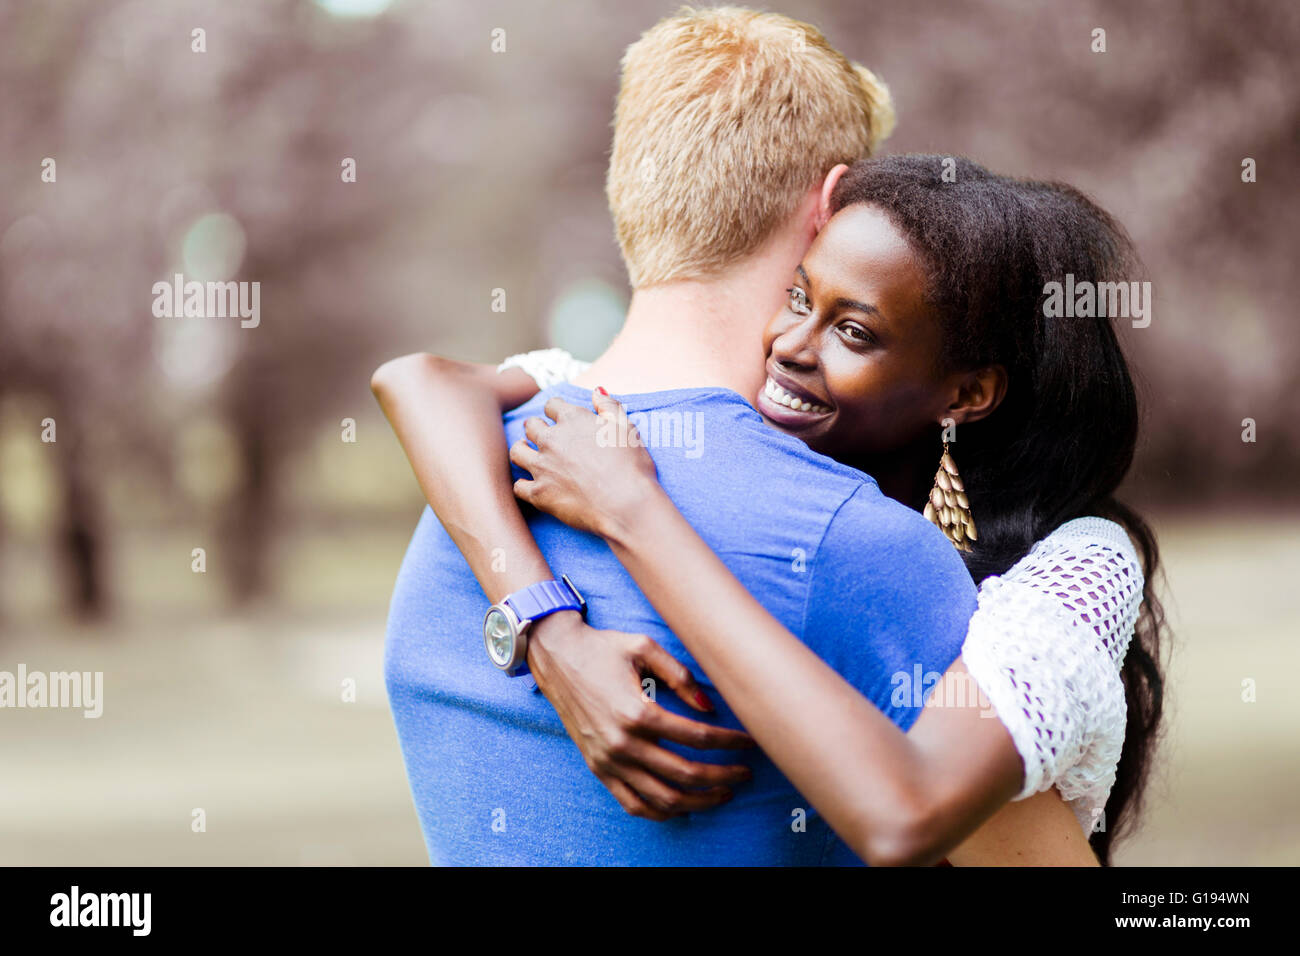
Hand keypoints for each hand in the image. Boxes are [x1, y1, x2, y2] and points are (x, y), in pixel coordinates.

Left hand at [510, 390, 659, 538]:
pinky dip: (523, 485)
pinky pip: (518, 486)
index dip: (556, 409)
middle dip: (536, 427)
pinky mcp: (539, 493)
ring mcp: (542, 467)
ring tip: (526, 452)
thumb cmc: (631, 466)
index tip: (559, 416)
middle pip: (531, 426)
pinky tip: (528, 485)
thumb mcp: (626, 428)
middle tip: (540, 433)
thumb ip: (609, 406)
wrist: (625, 505)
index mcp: (573, 420)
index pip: (553, 405)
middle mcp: (552, 439)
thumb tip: (596, 391)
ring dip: (521, 449)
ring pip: (517, 451)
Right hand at [526, 610, 754, 820]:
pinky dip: (662, 811)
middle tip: (745, 772)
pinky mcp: (598, 769)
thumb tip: (710, 706)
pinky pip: (633, 804)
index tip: (749, 741)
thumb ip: (681, 675)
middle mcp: (622, 743)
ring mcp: (608, 761)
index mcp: (636, 712)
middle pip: (685, 773)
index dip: (729, 742)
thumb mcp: (644, 648)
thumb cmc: (602, 648)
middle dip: (723, 775)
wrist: (556, 658)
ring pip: (662, 798)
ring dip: (699, 801)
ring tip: (723, 792)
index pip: (696, 737)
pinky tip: (683, 805)